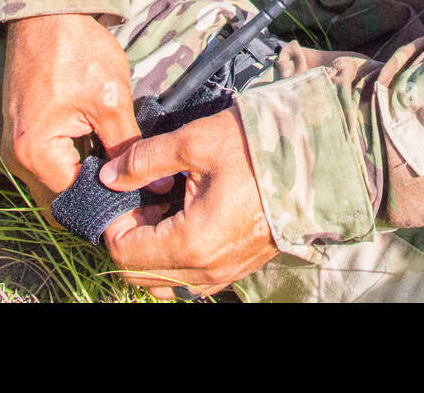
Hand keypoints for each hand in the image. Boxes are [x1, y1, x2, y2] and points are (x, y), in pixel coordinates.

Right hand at [1, 13, 140, 206]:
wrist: (47, 14)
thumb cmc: (77, 51)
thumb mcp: (111, 101)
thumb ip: (129, 146)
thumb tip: (156, 185)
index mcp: (36, 153)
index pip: (75, 201)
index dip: (110, 204)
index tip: (141, 202)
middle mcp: (17, 157)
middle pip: (61, 197)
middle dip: (97, 199)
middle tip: (137, 193)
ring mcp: (16, 145)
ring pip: (56, 181)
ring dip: (87, 181)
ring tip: (126, 174)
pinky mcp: (23, 132)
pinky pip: (51, 162)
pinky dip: (76, 164)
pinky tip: (105, 155)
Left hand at [101, 109, 276, 297]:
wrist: (314, 158)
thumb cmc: (256, 147)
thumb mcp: (194, 142)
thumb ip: (144, 162)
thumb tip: (109, 177)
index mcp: (193, 243)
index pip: (125, 254)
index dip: (113, 224)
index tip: (122, 193)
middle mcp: (207, 269)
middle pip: (141, 275)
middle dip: (130, 239)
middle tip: (140, 199)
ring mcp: (226, 273)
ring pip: (166, 282)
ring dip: (151, 251)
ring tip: (162, 208)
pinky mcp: (239, 268)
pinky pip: (192, 278)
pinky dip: (177, 257)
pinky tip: (185, 218)